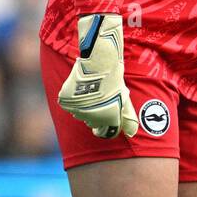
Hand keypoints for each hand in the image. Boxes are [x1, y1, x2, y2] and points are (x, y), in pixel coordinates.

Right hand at [58, 13, 137, 138]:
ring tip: (90, 88)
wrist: (100, 62)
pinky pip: (68, 103)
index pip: (104, 131)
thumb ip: (127, 117)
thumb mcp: (123, 98)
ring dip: (83, 104)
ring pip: (79, 112)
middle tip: (99, 96)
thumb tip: (131, 134)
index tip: (105, 113)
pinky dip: (72, 96)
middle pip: (90, 121)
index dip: (105, 123)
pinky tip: (79, 85)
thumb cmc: (114, 78)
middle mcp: (91, 119)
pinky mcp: (65, 101)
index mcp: (106, 120)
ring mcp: (77, 110)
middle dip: (95, 112)